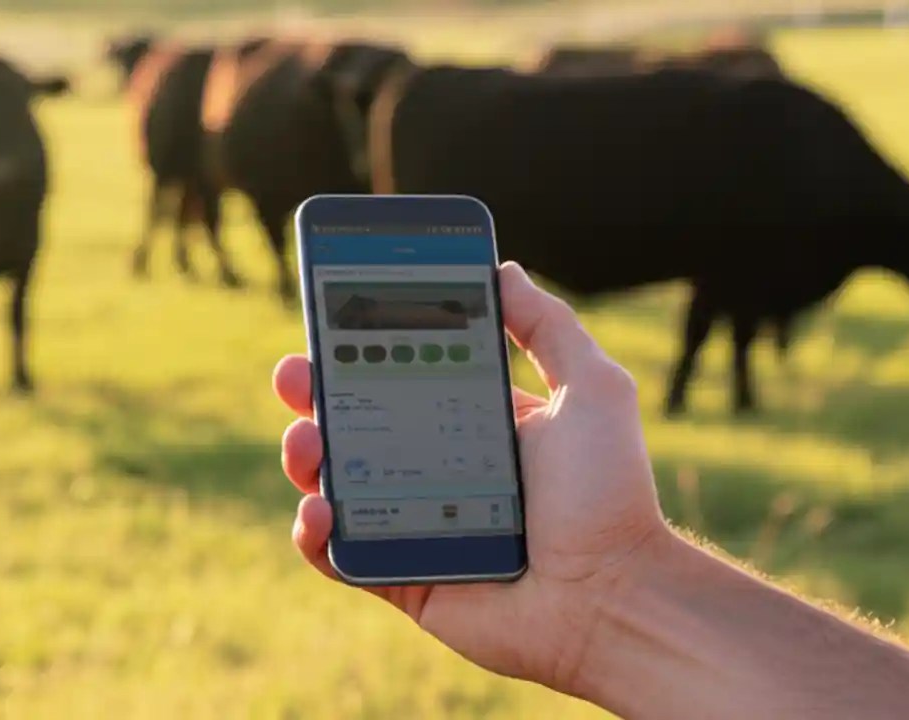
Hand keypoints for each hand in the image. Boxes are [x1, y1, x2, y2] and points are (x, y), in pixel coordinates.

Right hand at [272, 261, 667, 692]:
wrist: (614, 598)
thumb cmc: (610, 494)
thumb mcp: (591, 389)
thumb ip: (547, 328)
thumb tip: (502, 270)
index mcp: (475, 422)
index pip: (402, 374)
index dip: (361, 346)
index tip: (331, 317)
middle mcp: (438, 468)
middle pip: (354, 422)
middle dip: (314, 393)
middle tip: (294, 374)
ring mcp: (413, 523)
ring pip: (335, 483)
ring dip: (305, 455)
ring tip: (307, 442)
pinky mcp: (402, 577)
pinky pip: (339, 554)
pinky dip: (315, 532)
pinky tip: (320, 510)